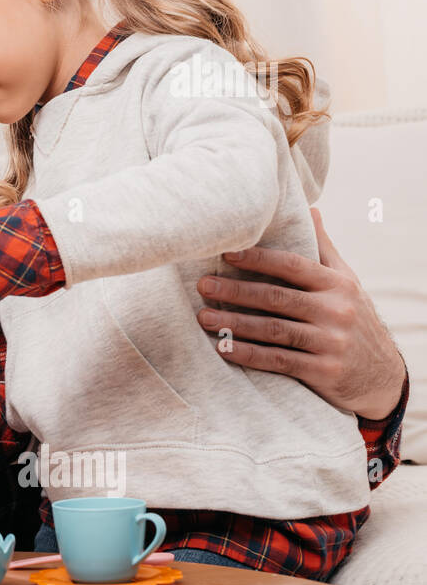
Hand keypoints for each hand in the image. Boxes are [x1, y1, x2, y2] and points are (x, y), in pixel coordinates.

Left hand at [194, 207, 405, 419]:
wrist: (381, 375)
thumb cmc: (352, 319)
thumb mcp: (347, 283)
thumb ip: (324, 250)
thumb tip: (310, 208)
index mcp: (338, 285)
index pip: (293, 266)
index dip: (258, 258)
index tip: (225, 253)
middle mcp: (336, 311)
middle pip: (276, 297)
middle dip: (236, 291)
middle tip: (203, 286)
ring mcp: (331, 342)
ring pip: (273, 329)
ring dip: (234, 323)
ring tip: (204, 318)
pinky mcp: (323, 371)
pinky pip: (278, 360)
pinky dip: (248, 354)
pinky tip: (223, 348)